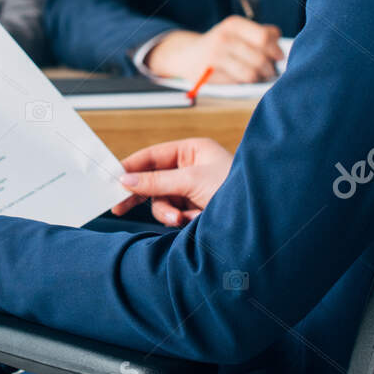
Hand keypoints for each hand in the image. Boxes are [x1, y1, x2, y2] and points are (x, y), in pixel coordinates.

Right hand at [111, 137, 233, 226]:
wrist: (261, 218)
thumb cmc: (235, 188)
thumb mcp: (191, 181)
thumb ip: (157, 181)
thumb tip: (126, 179)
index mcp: (192, 151)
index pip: (153, 156)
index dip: (132, 166)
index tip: (113, 178)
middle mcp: (191, 168)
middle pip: (154, 179)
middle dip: (142, 193)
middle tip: (118, 207)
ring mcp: (193, 190)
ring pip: (162, 200)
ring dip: (166, 212)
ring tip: (179, 219)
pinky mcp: (196, 210)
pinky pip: (174, 214)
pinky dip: (177, 220)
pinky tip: (191, 222)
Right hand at [146, 16, 282, 83]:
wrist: (187, 55)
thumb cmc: (220, 44)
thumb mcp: (237, 32)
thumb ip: (260, 35)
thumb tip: (281, 48)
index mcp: (233, 24)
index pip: (265, 37)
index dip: (276, 50)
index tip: (279, 57)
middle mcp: (224, 38)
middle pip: (260, 58)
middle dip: (270, 69)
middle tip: (270, 72)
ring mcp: (215, 57)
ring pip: (251, 74)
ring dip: (259, 78)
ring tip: (258, 76)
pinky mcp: (211, 74)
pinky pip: (238, 83)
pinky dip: (244, 84)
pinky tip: (242, 79)